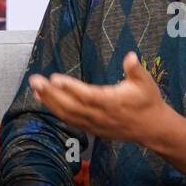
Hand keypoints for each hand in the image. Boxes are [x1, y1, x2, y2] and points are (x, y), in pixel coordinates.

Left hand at [29, 51, 170, 145]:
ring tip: (35, 88)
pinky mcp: (90, 128)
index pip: (86, 96)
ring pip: (66, 114)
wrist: (150, 128)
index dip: (70, 88)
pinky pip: (68, 119)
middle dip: (51, 93)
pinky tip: (43, 100)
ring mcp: (93, 124)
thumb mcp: (146, 83)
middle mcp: (99, 115)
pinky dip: (54, 110)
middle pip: (70, 106)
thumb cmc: (147, 101)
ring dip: (49, 101)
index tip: (55, 78)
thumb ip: (135, 69)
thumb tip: (130, 56)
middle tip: (35, 80)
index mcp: (111, 103)